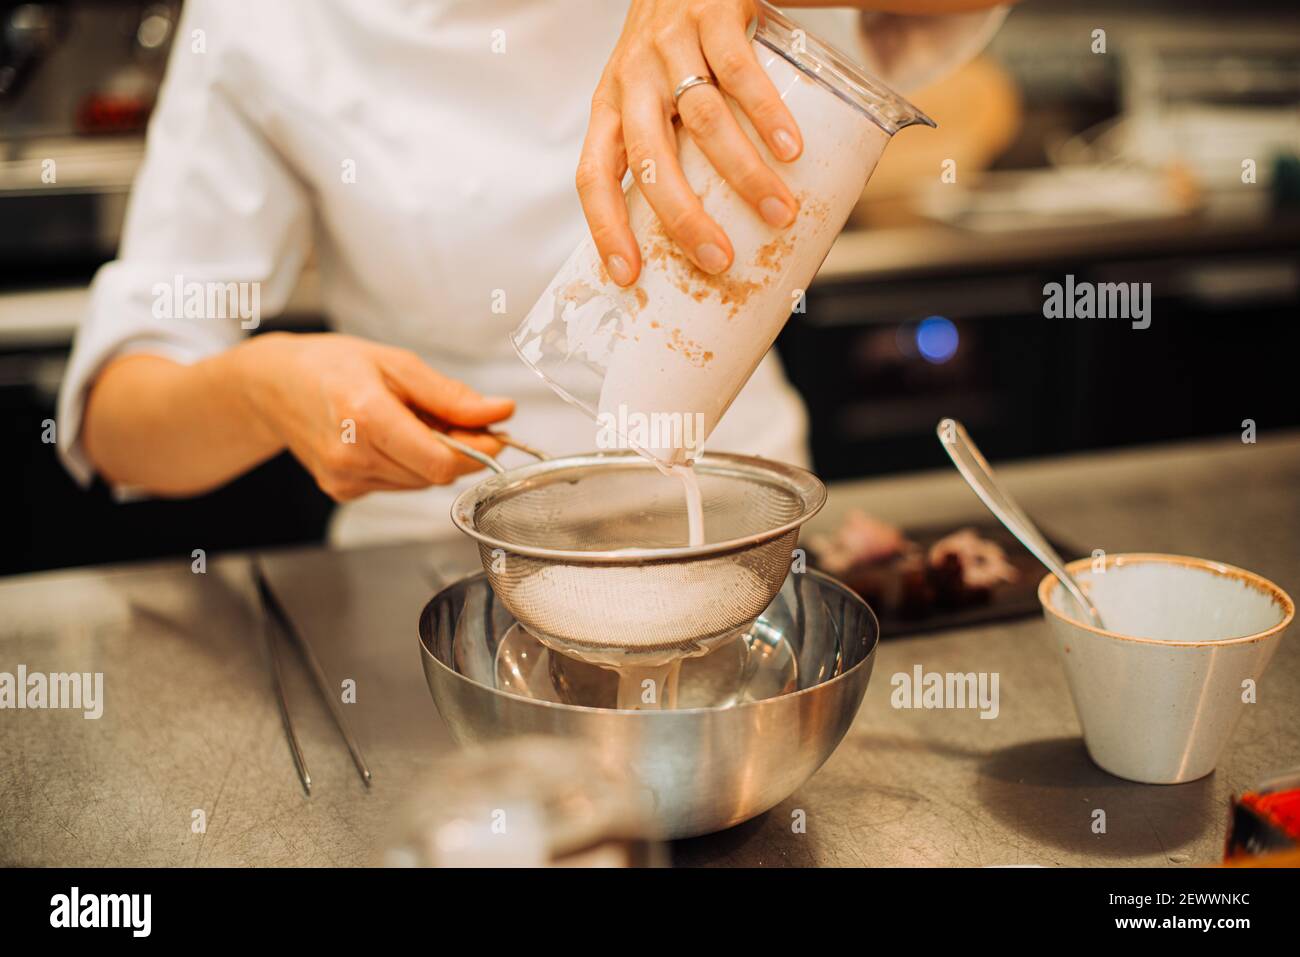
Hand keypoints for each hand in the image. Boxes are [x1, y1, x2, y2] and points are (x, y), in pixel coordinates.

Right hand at [236, 333, 513, 500]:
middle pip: (435, 474)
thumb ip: (450, 395)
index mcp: (366, 417)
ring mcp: (344, 479)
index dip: (477, 452)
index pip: (440, 461)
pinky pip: (397, 484)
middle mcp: (351, 456)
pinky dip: (408, 464)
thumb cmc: (331, 366)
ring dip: (433, 457)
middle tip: (457, 418)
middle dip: (458, 450)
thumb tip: (499, 412)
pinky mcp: (341, 491)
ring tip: (414, 420)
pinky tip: (391, 437)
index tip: (496, 434)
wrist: (273, 385)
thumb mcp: (396, 364)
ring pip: (419, 483)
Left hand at [577, 0, 802, 285]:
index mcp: (610, 107)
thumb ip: (670, 148)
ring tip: (779, 213)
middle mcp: (631, 78)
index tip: (629, 275)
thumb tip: (709, 232)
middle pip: (651, 158)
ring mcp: (668, 44)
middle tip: (720, 261)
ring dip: (743, 174)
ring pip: (702, 119)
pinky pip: (739, 71)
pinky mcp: (710, 13)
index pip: (593, 175)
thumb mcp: (651, 94)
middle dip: (684, 218)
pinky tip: (791, 149)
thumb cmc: (677, 47)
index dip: (605, 228)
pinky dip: (767, 114)